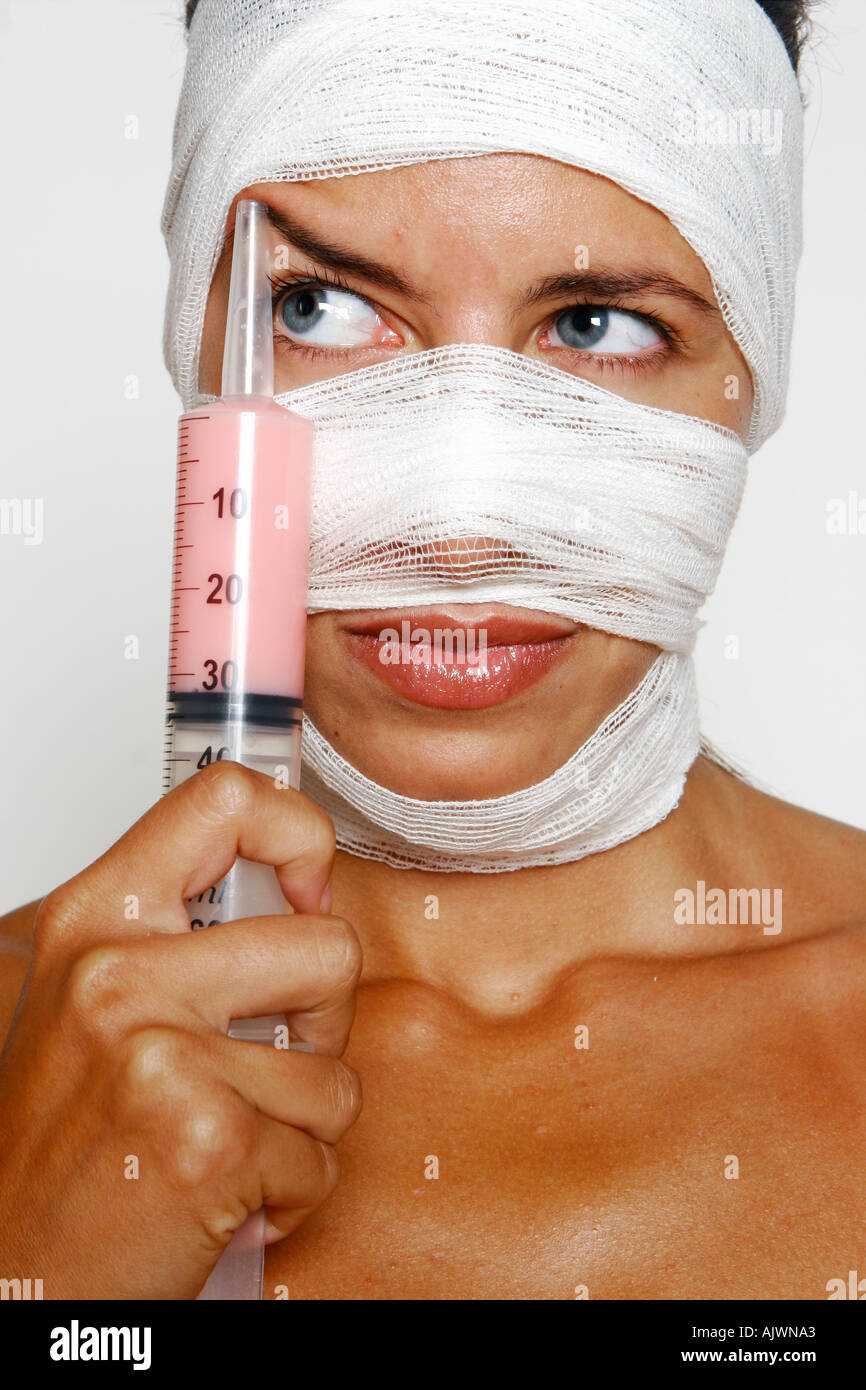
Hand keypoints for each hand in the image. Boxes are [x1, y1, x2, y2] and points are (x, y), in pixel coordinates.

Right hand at [0, 761, 361, 1298]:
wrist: (14, 1271)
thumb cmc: (63, 1138)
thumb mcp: (88, 996)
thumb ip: (171, 928)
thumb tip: (292, 875)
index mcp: (94, 917)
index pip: (224, 797)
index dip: (299, 833)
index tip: (307, 893)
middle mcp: (117, 973)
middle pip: (328, 946)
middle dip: (326, 1019)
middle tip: (270, 1061)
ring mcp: (158, 1055)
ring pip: (337, 1070)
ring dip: (302, 1122)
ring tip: (228, 1138)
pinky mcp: (203, 1142)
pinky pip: (321, 1154)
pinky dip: (290, 1189)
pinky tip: (224, 1192)